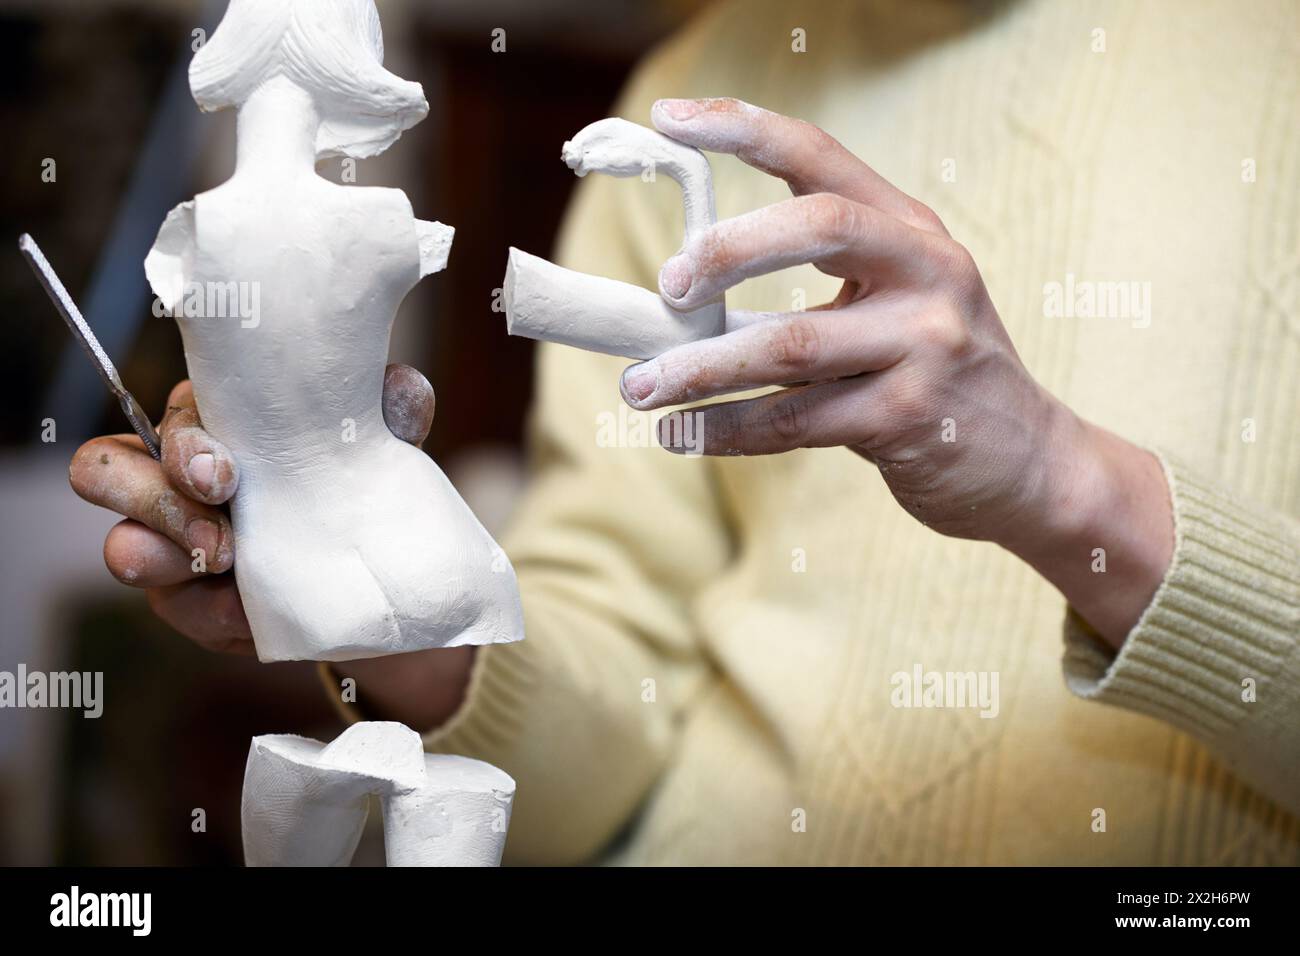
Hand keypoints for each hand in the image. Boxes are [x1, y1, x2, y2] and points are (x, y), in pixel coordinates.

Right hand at [69, 364, 436, 655]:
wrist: (375, 566)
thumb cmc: (360, 480)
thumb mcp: (381, 441)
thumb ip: (389, 410)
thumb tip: (404, 390)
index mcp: (214, 421)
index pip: (169, 417)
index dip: (185, 445)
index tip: (225, 476)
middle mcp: (172, 475)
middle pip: (102, 471)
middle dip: (155, 502)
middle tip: (218, 538)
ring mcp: (169, 540)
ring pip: (122, 548)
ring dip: (167, 559)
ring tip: (229, 569)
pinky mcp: (186, 600)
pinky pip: (182, 611)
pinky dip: (219, 615)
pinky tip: (254, 614)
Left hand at [625, 98, 1172, 644]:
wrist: (1030, 461)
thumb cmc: (935, 374)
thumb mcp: (898, 303)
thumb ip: (819, 283)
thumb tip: (685, 297)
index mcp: (914, 231)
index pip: (823, 155)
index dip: (744, 128)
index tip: (671, 118)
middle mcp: (929, 272)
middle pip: (817, 227)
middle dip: (725, 251)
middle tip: (665, 287)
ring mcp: (926, 345)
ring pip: (790, 344)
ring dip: (700, 369)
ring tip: (640, 388)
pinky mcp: (909, 418)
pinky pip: (795, 421)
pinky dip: (728, 430)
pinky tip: (683, 436)